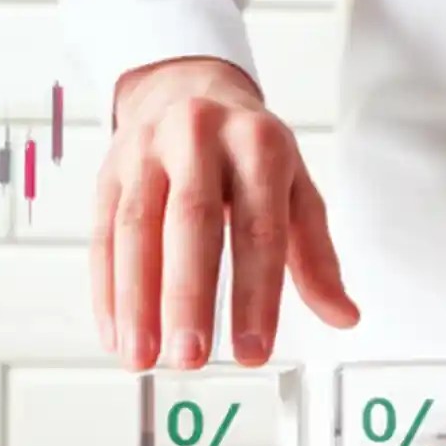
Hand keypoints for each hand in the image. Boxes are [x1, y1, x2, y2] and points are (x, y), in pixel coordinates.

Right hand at [95, 57, 359, 370]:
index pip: (260, 229)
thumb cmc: (250, 150)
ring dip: (137, 301)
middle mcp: (199, 139)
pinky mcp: (109, 170)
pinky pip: (102, 234)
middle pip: (191, 222)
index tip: (253, 348)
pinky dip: (107, 290)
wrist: (191, 88)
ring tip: (144, 357)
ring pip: (136, 229)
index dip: (256, 296)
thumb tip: (343, 314)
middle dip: (189, 297)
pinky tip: (118, 332)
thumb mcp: (296, 192)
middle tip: (191, 356)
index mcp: (259, 146)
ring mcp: (147, 150)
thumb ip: (316, 257)